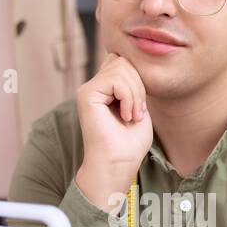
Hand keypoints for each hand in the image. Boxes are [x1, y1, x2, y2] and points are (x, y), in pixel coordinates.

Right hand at [74, 53, 153, 210]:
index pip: (123, 63)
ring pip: (121, 67)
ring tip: (132, 116)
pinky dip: (129, 97)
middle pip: (123, 61)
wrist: (117, 165)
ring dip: (135, 93)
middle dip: (138, 85)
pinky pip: (116, 79)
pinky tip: (126, 116)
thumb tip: (132, 62)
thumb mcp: (138, 106)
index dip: (137, 80)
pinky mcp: (86, 95)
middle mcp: (93, 87)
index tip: (140, 108)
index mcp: (104, 90)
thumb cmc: (129, 144)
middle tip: (138, 113)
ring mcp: (87, 90)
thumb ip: (133, 84)